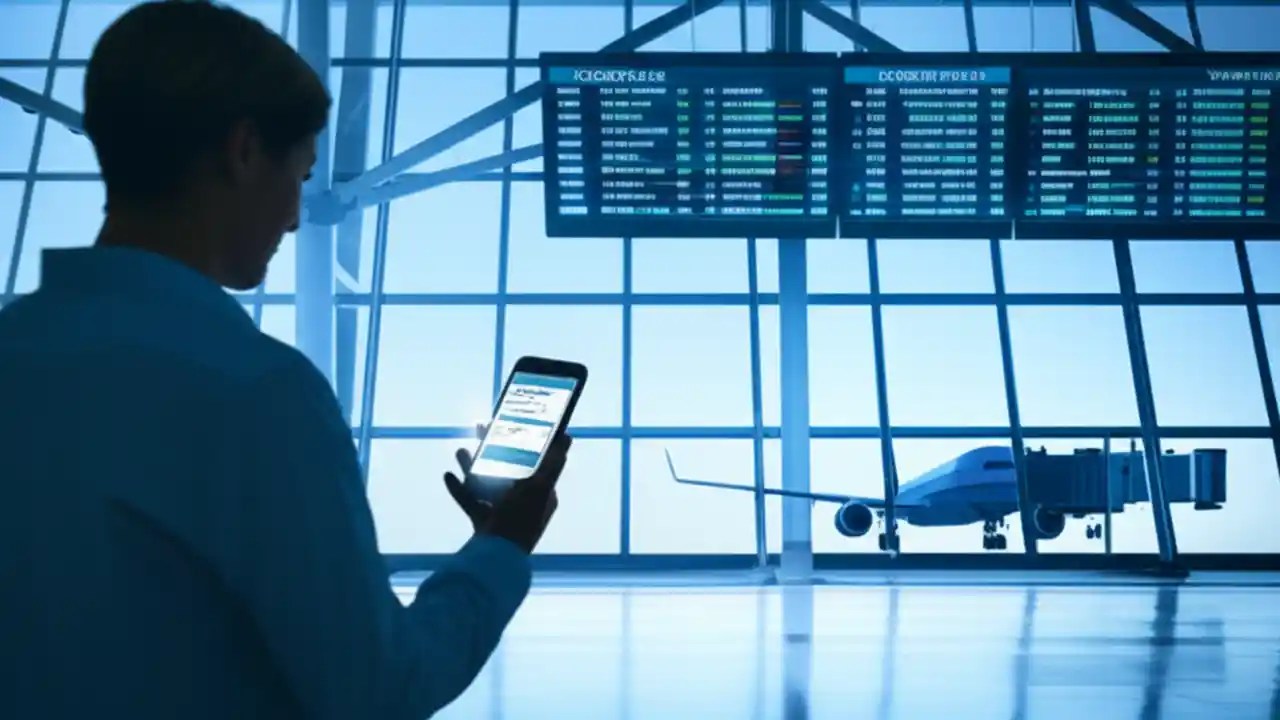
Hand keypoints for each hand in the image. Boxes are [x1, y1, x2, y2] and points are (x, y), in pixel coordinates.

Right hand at [443, 426, 572, 553]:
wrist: (496, 558)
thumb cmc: (520, 519)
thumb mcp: (540, 488)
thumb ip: (551, 464)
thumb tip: (566, 440)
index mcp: (541, 495)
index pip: (536, 462)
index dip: (526, 442)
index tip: (513, 423)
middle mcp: (523, 503)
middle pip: (507, 469)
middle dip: (493, 448)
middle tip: (482, 428)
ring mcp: (503, 514)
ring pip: (487, 483)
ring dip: (473, 466)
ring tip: (460, 451)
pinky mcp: (485, 524)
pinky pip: (471, 502)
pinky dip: (459, 490)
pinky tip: (448, 476)